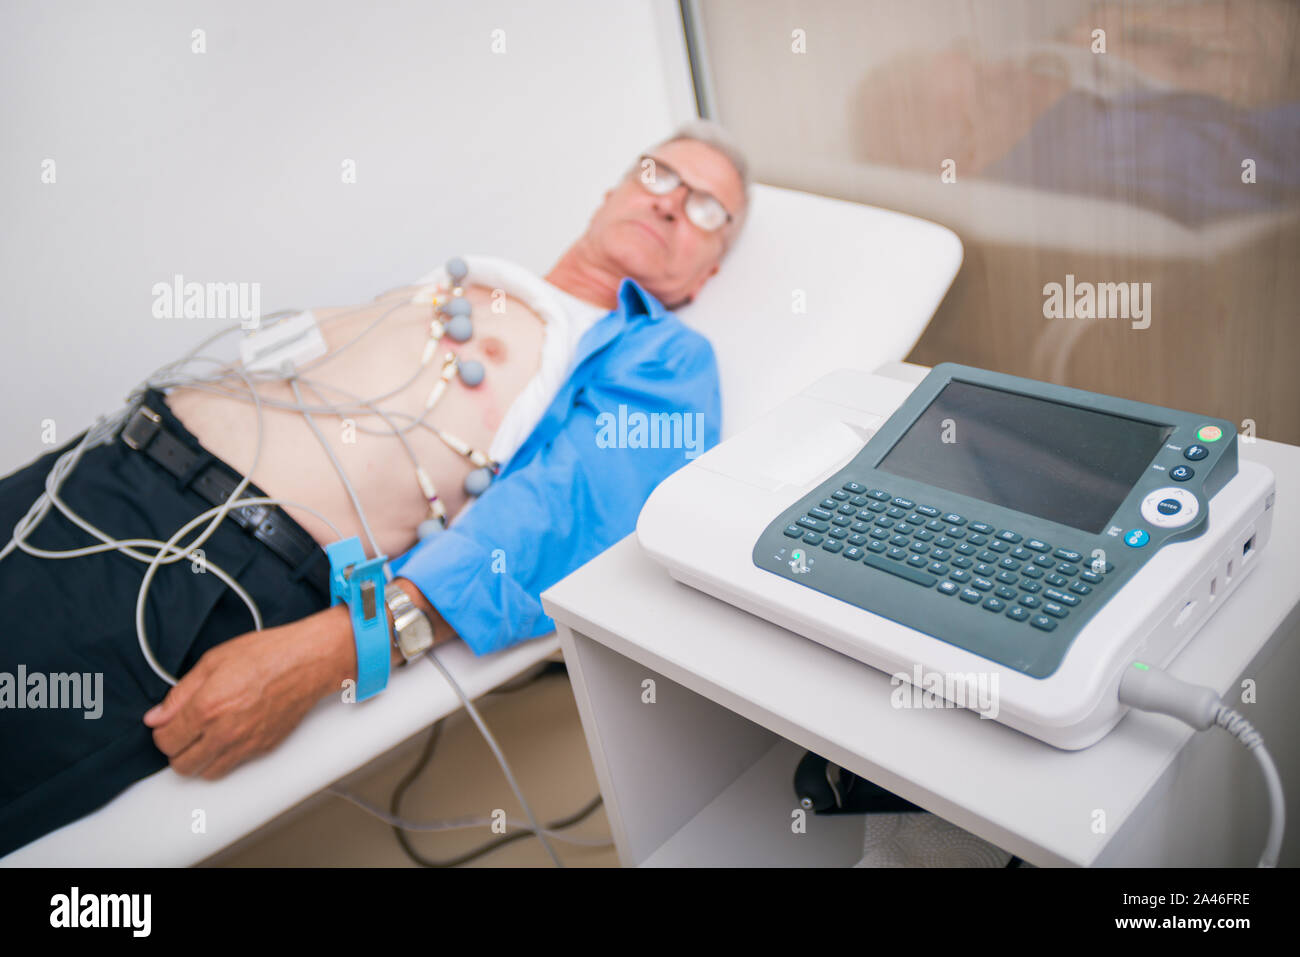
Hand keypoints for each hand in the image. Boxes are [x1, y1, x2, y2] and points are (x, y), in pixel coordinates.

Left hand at [143, 604, 351, 779]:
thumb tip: (157, 715)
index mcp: (206, 707)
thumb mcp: (214, 660)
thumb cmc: (267, 654)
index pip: (165, 740)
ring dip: (199, 759)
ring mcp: (244, 744)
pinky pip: (232, 766)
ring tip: (205, 738)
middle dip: (177, 750)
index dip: (161, 731)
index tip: (167, 724)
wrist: (307, 662)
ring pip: (206, 773)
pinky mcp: (263, 749)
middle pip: (181, 765)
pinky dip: (224, 758)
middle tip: (184, 732)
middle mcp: (223, 732)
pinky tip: (228, 737)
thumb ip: (180, 692)